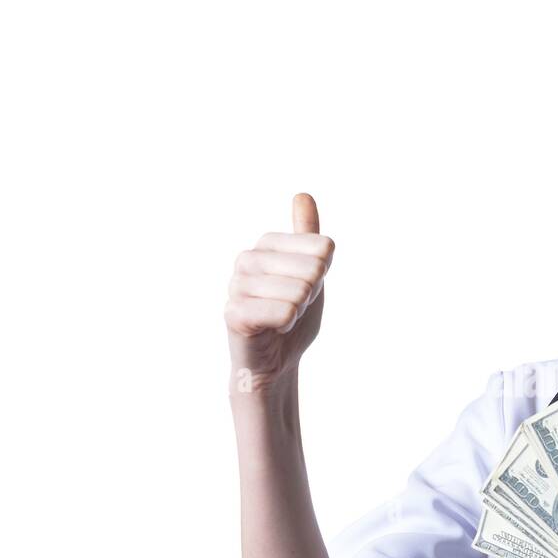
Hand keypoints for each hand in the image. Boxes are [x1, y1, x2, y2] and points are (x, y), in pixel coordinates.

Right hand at [224, 193, 334, 395]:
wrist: (275, 363)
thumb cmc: (291, 316)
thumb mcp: (310, 272)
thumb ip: (308, 237)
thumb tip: (302, 194)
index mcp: (267, 244)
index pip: (323, 248)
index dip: (323, 276)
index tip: (304, 290)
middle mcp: (247, 259)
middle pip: (314, 267)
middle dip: (312, 295)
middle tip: (293, 308)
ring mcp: (237, 285)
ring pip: (300, 290)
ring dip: (299, 312)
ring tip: (282, 319)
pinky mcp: (234, 313)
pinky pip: (285, 311)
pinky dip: (288, 325)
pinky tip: (273, 330)